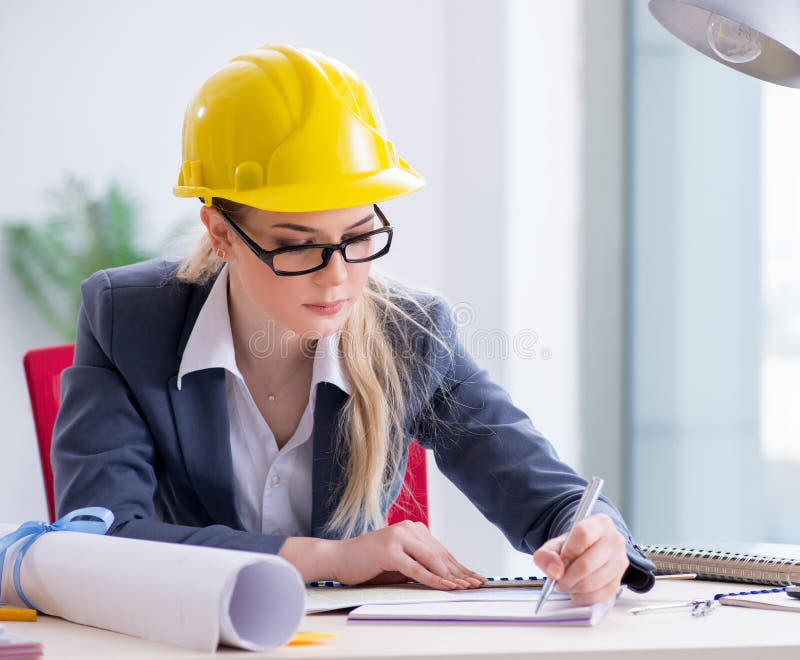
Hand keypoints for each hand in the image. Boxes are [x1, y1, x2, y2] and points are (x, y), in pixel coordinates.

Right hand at [331, 521, 485, 589]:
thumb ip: (420, 565)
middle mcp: (409, 529)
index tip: (475, 578)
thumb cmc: (368, 563)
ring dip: (452, 577)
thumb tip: (447, 578)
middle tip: (479, 584)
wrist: (339, 558)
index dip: (460, 566)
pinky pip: (417, 569)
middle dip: (461, 572)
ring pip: (433, 560)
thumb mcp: (399, 564)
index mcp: (413, 529)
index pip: (442, 551)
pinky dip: (434, 580)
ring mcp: (399, 537)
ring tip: (467, 588)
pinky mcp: (391, 550)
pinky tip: (447, 587)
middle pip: (441, 555)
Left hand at [533, 513, 628, 605]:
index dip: (567, 553)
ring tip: (567, 584)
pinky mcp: (619, 581)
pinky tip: (577, 590)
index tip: (559, 563)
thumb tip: (555, 571)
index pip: (583, 535)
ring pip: (593, 582)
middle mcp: (614, 541)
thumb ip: (547, 555)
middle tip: (558, 581)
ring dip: (574, 588)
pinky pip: (600, 596)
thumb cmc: (573, 546)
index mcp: (599, 524)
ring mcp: (620, 562)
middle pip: (587, 564)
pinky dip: (584, 598)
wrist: (588, 552)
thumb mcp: (554, 544)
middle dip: (567, 578)